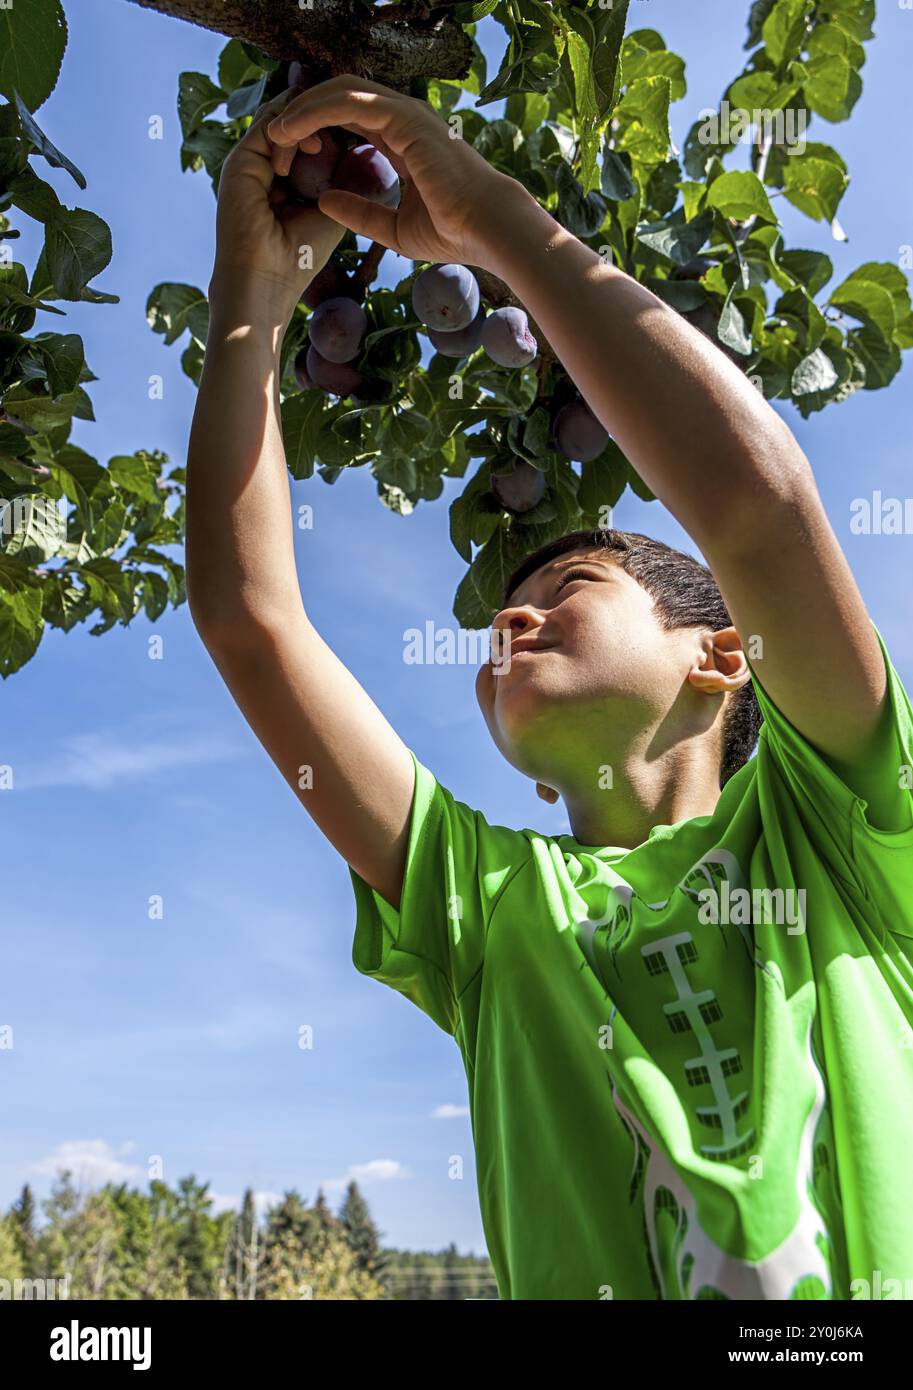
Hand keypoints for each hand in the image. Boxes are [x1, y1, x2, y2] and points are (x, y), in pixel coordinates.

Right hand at [211, 86, 345, 318]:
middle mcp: (262, 164)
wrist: (266, 281)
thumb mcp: (330, 211)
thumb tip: (368, 153)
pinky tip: (317, 138)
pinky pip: (267, 126)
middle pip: (292, 121)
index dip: (331, 126)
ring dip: (309, 118)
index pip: (305, 136)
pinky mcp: (239, 163)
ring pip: (281, 119)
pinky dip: (294, 125)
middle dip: (322, 113)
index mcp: (280, 177)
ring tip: (334, 130)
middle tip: (350, 115)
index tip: (361, 128)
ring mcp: (248, 161)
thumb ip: (343, 182)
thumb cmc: (300, 257)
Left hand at [266, 74, 523, 269]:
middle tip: (273, 141)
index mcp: (400, 139)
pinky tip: (289, 130)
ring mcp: (403, 112)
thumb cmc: (452, 232)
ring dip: (302, 109)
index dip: (315, 130)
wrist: (486, 229)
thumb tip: (323, 200)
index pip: (348, 119)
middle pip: (339, 99)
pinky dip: (314, 111)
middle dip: (303, 115)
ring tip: (273, 133)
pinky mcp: (403, 116)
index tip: (290, 157)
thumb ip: (360, 212)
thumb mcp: (393, 228)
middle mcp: (401, 118)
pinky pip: (347, 102)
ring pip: (338, 93)